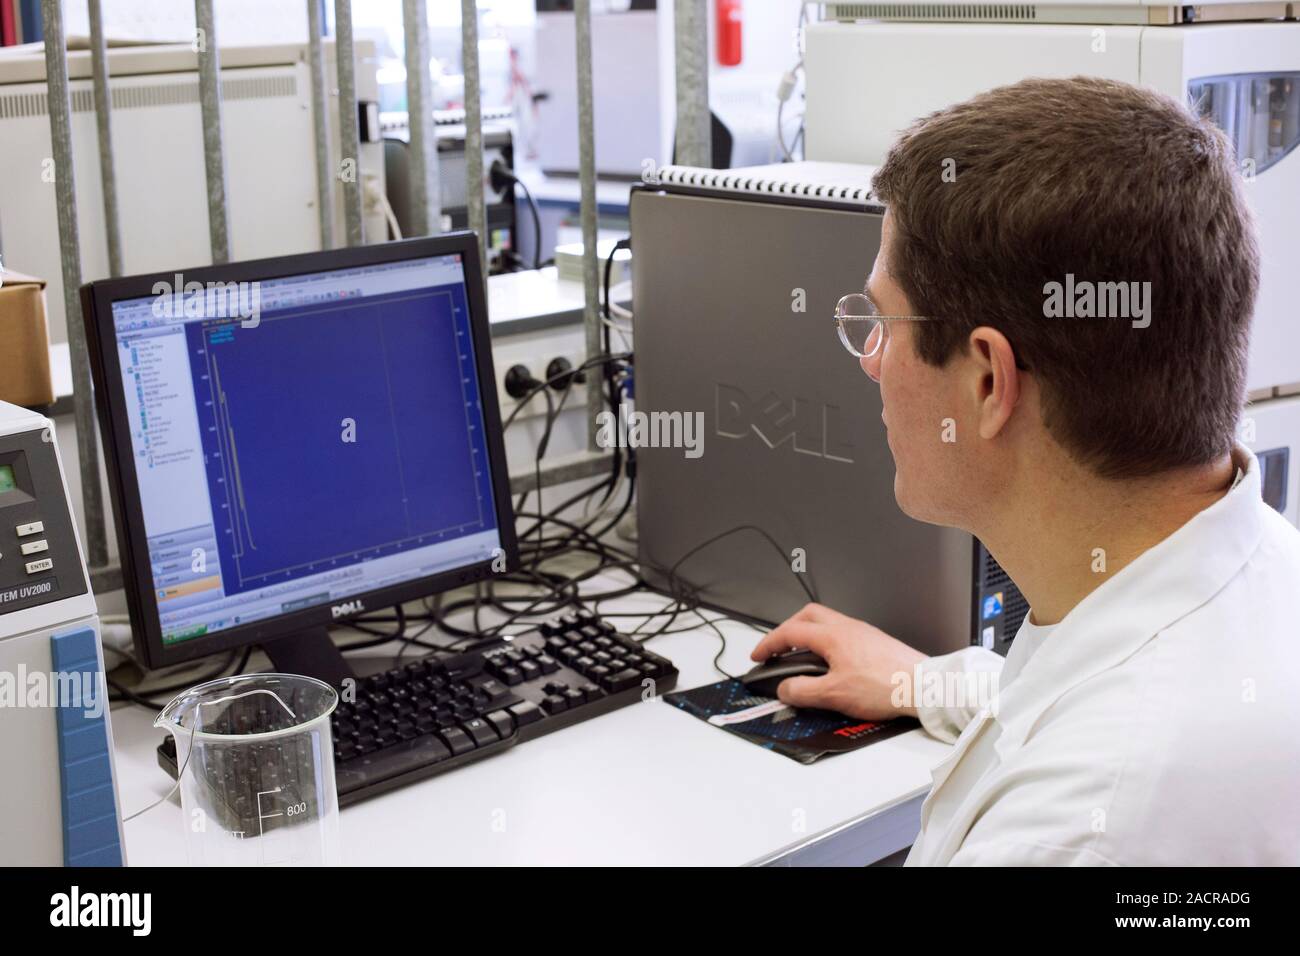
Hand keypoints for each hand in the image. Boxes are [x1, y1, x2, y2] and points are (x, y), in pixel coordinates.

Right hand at [750, 603, 927, 720]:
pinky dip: (827, 642)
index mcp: (833, 636)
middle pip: (808, 616)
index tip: (758, 655)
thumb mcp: (835, 695)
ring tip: (802, 656)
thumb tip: (785, 689)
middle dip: (787, 629)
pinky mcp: (875, 642)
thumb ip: (803, 691)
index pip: (790, 632)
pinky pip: (842, 633)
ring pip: (827, 622)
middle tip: (777, 647)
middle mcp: (847, 628)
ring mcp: (863, 632)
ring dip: (808, 634)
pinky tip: (831, 662)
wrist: (925, 687)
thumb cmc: (886, 686)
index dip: (769, 643)